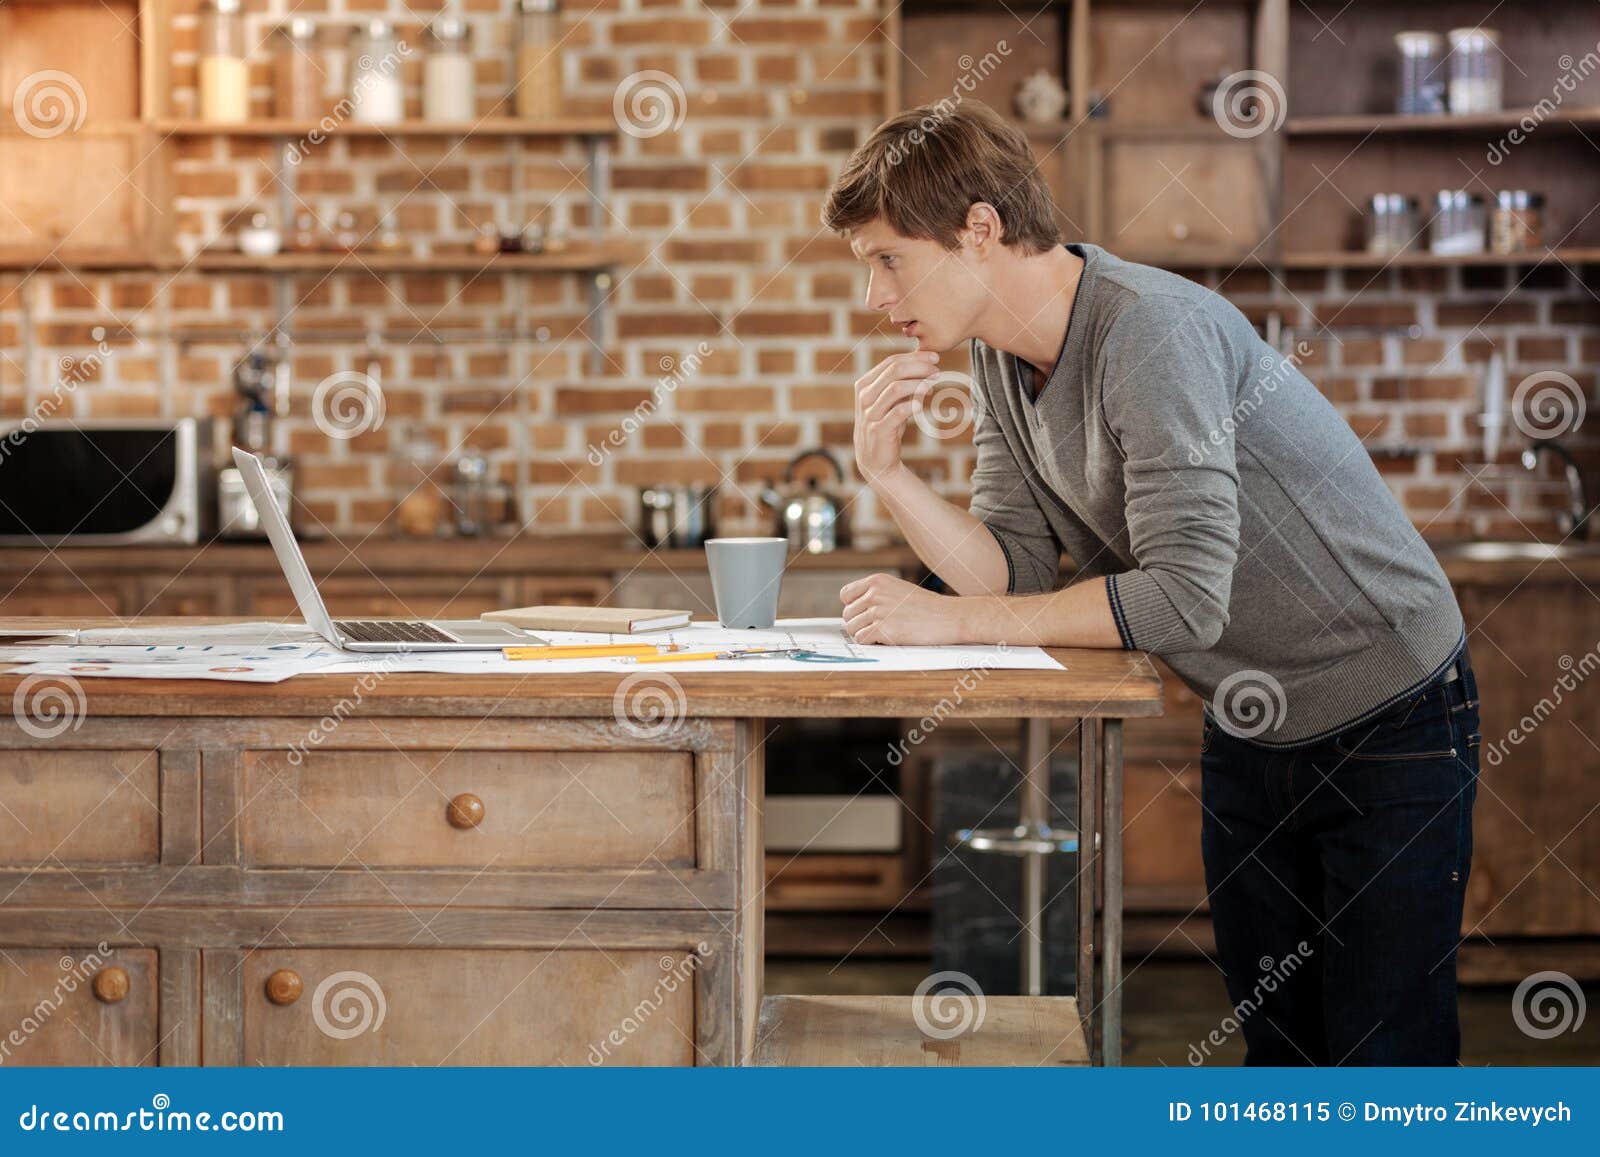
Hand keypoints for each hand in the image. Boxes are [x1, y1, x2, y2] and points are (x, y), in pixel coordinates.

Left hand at [840, 572, 962, 644]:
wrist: (948, 617)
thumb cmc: (926, 607)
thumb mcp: (898, 590)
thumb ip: (876, 596)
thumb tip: (852, 612)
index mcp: (877, 581)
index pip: (845, 595)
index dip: (853, 607)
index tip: (864, 615)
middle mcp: (874, 593)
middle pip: (847, 614)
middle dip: (859, 624)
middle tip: (879, 627)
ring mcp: (877, 610)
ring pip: (852, 628)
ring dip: (864, 634)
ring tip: (884, 633)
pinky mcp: (882, 628)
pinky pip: (861, 639)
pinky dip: (870, 643)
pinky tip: (886, 639)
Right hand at [853, 351, 939, 484]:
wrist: (876, 460)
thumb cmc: (887, 426)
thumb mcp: (891, 402)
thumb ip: (901, 383)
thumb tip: (925, 362)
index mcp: (864, 384)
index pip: (890, 362)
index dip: (915, 357)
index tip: (935, 358)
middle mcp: (864, 397)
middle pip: (893, 371)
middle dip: (919, 367)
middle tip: (937, 370)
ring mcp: (870, 413)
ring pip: (896, 388)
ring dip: (918, 384)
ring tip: (933, 385)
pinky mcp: (878, 430)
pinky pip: (899, 412)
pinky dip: (913, 405)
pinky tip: (923, 404)